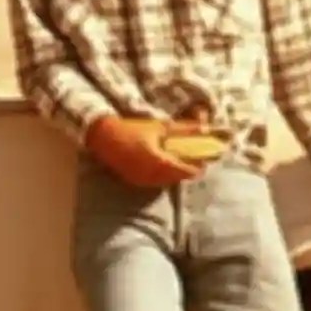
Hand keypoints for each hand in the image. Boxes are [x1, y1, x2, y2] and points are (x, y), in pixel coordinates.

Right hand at [86, 116, 204, 186]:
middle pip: (180, 177)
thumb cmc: (133, 129)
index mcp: (161, 162)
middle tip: (190, 154)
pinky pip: (157, 181)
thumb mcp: (161, 127)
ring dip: (175, 170)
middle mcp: (153, 177)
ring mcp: (144, 182)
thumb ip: (185, 130)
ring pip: (169, 180)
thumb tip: (207, 128)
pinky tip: (161, 160)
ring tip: (175, 155)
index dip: (199, 164)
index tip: (203, 155)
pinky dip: (164, 173)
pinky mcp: (137, 183)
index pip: (189, 172)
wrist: (103, 137)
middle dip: (188, 167)